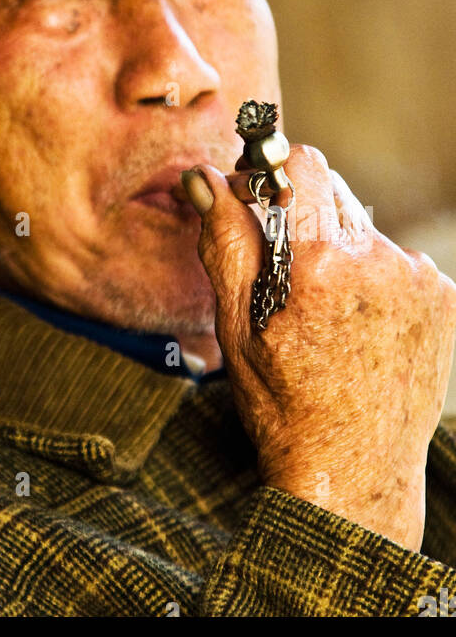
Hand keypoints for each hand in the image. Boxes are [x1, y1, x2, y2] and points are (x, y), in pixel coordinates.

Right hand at [184, 146, 455, 552]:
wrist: (352, 472)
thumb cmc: (284, 404)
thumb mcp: (237, 323)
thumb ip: (223, 240)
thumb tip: (205, 179)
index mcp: (322, 262)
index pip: (302, 164)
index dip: (270, 176)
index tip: (252, 202)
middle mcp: (379, 260)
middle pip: (332, 189)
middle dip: (300, 213)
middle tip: (281, 269)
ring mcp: (418, 278)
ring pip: (363, 226)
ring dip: (337, 246)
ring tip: (322, 308)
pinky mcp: (441, 298)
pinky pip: (394, 260)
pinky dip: (371, 276)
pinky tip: (355, 323)